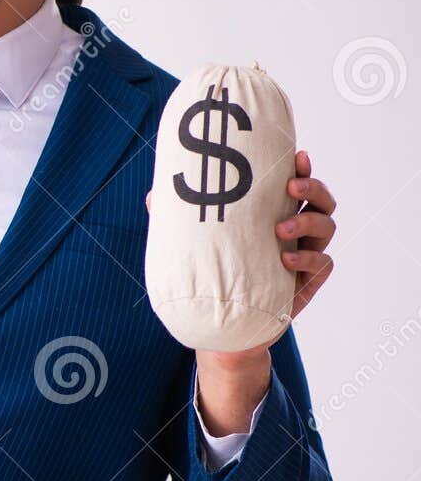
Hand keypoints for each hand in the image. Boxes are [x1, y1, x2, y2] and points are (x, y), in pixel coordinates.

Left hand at [146, 149, 336, 433]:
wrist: (221, 324)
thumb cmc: (213, 273)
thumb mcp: (195, 244)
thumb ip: (179, 221)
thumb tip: (152, 196)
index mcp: (273, 214)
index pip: (296, 184)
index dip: (302, 168)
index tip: (296, 155)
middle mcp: (295, 231)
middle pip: (321, 200)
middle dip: (313, 187)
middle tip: (291, 187)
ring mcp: (304, 255)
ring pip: (327, 227)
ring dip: (309, 221)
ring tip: (280, 229)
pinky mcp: (306, 282)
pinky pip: (323, 264)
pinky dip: (310, 259)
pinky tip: (287, 260)